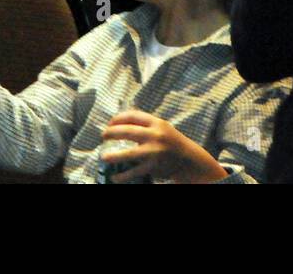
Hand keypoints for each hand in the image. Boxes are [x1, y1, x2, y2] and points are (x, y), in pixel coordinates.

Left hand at [99, 111, 226, 183]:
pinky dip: (123, 175)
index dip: (119, 118)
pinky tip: (115, 176)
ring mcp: (154, 152)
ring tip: (103, 157)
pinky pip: (135, 171)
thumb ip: (145, 124)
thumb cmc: (170, 141)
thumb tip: (121, 121)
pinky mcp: (154, 166)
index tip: (110, 122)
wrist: (188, 159)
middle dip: (112, 133)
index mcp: (157, 123)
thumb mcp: (161, 127)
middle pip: (128, 131)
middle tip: (104, 136)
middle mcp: (156, 135)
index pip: (133, 116)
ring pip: (129, 154)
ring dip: (114, 156)